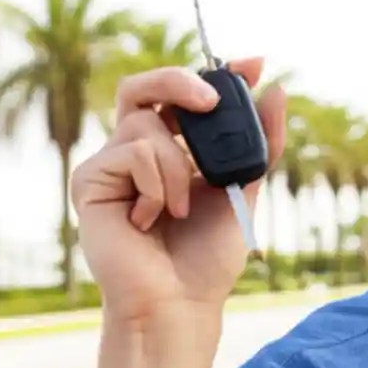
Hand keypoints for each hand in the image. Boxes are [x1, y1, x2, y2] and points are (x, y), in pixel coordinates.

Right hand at [70, 57, 286, 321]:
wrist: (179, 302)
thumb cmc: (207, 255)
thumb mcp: (245, 189)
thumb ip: (261, 143)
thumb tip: (277, 89)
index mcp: (171, 149)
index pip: (184, 95)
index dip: (216, 73)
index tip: (254, 65)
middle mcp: (136, 151)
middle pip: (144, 85)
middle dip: (179, 80)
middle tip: (211, 99)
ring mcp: (110, 164)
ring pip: (147, 125)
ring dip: (179, 167)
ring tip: (179, 210)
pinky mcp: (89, 181)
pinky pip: (132, 152)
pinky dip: (156, 185)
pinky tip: (150, 220)